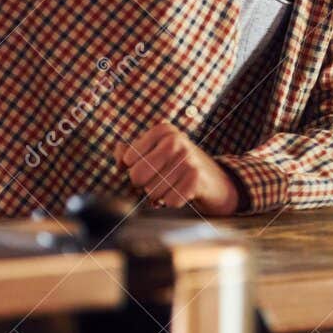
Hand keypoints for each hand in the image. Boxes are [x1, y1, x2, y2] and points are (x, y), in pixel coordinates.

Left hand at [118, 123, 239, 213]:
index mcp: (163, 130)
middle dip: (143, 185)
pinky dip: (172, 202)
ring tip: (171, 186)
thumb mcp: (154, 152)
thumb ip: (128, 153)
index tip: (149, 168)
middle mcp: (175, 140)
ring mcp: (187, 158)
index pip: (129, 159)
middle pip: (137, 175)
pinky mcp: (196, 177)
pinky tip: (181, 192)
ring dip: (159, 195)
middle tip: (156, 182)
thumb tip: (119, 160)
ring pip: (152, 191)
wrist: (213, 179)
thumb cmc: (176, 165)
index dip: (134, 170)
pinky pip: (169, 200)